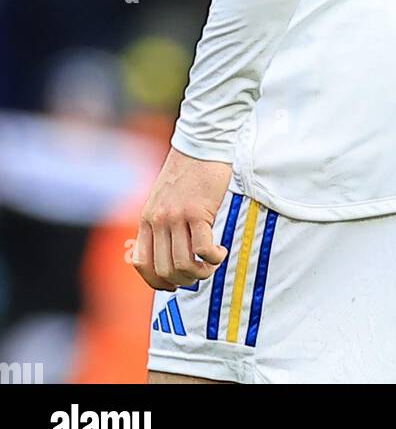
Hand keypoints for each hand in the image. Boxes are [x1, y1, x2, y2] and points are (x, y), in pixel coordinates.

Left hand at [133, 147, 231, 290]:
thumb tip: (171, 255)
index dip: (158, 282)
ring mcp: (176, 216)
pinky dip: (213, 258)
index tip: (175, 284)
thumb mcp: (164, 198)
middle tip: (200, 272)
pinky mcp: (197, 212)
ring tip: (213, 262)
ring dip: (201, 271)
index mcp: (147, 218)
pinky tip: (220, 250)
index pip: (142, 264)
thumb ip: (162, 222)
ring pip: (184, 264)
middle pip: (165, 270)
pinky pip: (203, 249)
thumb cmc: (188, 171)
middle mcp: (158, 220)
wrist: (202, 144)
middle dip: (184, 280)